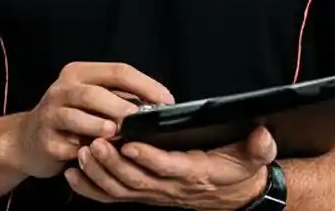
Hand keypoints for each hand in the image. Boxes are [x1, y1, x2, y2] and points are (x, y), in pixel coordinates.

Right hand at [5, 62, 174, 178]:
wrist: (26, 140)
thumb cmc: (70, 118)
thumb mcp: (92, 101)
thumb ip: (119, 98)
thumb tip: (156, 105)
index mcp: (80, 73)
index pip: (117, 71)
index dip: (145, 85)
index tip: (167, 101)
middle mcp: (63, 88)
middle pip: (95, 92)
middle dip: (121, 105)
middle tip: (142, 119)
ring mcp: (50, 113)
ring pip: (76, 115)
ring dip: (99, 125)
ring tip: (116, 133)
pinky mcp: (45, 138)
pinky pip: (67, 144)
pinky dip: (84, 149)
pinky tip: (97, 154)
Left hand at [65, 125, 276, 208]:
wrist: (237, 194)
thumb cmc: (241, 168)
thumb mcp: (256, 156)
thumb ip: (259, 147)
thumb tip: (262, 136)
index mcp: (195, 173)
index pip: (169, 167)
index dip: (149, 158)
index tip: (130, 144)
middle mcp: (172, 188)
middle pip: (137, 180)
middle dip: (113, 164)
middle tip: (95, 143)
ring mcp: (156, 194)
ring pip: (122, 190)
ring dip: (99, 175)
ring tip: (82, 153)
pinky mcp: (145, 195)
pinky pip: (114, 197)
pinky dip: (92, 189)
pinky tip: (73, 175)